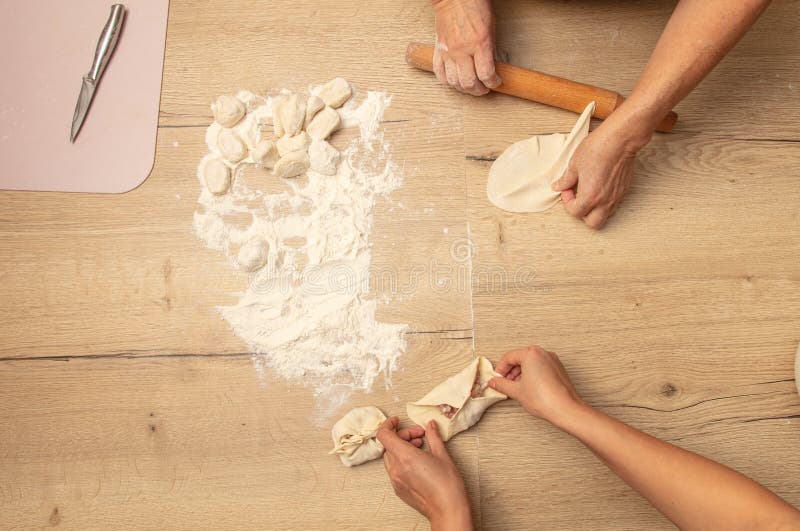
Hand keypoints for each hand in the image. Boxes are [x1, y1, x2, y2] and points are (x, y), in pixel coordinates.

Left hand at [377, 417, 472, 530]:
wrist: (448, 510)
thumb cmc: (447, 485)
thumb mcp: (442, 455)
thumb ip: (433, 436)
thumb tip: (430, 426)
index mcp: (405, 457)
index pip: (384, 435)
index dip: (389, 425)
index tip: (397, 421)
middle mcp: (396, 469)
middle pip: (389, 445)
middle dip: (403, 437)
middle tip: (420, 436)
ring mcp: (396, 481)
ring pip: (391, 457)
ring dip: (402, 449)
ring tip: (420, 449)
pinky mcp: (399, 490)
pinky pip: (394, 470)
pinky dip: (402, 461)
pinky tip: (418, 463)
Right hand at [432, 0, 500, 95]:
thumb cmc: (473, 5)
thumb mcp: (490, 27)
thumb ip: (490, 48)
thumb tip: (491, 65)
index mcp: (479, 43)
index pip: (486, 74)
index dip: (493, 83)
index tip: (496, 82)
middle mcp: (462, 50)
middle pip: (469, 82)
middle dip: (479, 90)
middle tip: (484, 89)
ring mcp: (449, 52)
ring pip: (454, 82)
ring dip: (464, 89)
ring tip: (470, 86)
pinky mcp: (438, 50)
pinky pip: (439, 73)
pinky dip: (447, 82)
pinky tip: (454, 81)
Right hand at [489, 346, 584, 427]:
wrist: (565, 409)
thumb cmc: (545, 398)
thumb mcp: (516, 391)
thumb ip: (502, 384)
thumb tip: (495, 382)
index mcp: (531, 354)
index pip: (509, 357)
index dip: (500, 369)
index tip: (497, 377)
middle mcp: (543, 353)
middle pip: (520, 358)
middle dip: (510, 371)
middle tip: (505, 383)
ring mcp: (553, 361)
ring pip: (531, 363)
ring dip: (521, 373)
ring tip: (516, 387)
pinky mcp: (558, 369)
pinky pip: (541, 367)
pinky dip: (532, 375)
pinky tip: (529, 388)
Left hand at [550, 114, 652, 228]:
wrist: (620, 140)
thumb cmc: (598, 149)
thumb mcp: (574, 164)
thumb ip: (566, 179)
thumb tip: (558, 186)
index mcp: (590, 197)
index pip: (575, 212)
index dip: (567, 202)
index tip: (567, 190)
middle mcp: (605, 201)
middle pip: (593, 223)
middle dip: (583, 214)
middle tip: (577, 198)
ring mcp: (616, 197)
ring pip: (605, 215)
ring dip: (595, 210)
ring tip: (588, 193)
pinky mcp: (624, 190)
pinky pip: (613, 204)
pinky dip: (605, 202)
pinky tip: (599, 187)